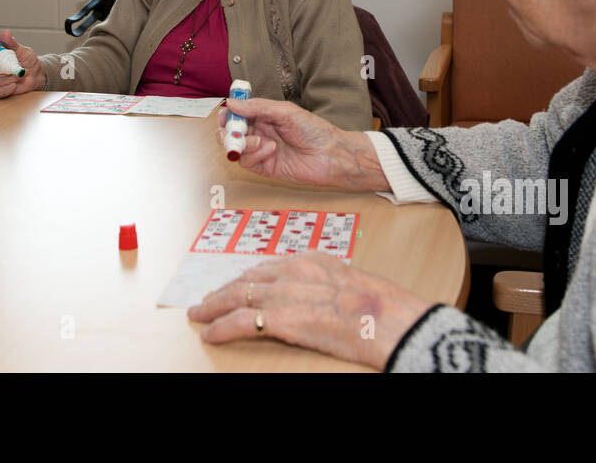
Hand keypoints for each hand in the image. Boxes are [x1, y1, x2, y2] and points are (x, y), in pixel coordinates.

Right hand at [0, 29, 45, 98]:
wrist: (36, 74)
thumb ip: (11, 43)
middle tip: (14, 67)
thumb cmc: (26, 60)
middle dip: (2, 71)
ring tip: (19, 74)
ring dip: (9, 79)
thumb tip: (5, 33)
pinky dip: (6, 89)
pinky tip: (14, 85)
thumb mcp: (20, 50)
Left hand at [187, 251, 433, 369]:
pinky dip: (220, 327)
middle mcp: (296, 272)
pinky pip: (240, 322)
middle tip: (208, 297)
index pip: (270, 266)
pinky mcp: (282, 320)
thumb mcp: (356, 285)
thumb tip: (321, 301)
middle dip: (224, 289)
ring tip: (200, 313)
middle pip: (248, 278)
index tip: (238, 283)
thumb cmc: (387, 309)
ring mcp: (287, 294)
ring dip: (214, 305)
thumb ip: (331, 287)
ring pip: (237, 296)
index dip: (249, 277)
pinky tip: (210, 333)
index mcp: (315, 261)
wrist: (395, 322)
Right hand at [218, 97, 387, 191]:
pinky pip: (247, 162)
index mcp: (264, 116)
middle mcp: (260, 132)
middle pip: (230, 132)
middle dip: (226, 132)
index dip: (228, 114)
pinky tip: (270, 150)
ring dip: (242, 144)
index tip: (225, 115)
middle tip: (231, 132)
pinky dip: (254, 155)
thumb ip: (257, 107)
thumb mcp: (285, 111)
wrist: (331, 155)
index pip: (237, 114)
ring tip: (259, 141)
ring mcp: (260, 150)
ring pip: (235, 148)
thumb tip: (232, 102)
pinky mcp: (264, 167)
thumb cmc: (314, 130)